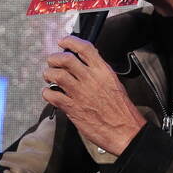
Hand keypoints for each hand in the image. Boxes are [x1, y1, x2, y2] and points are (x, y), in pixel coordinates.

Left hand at [42, 36, 145, 154]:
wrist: (125, 131)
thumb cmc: (121, 110)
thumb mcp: (114, 83)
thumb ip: (99, 73)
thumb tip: (84, 66)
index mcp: (103, 71)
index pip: (84, 48)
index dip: (70, 41)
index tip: (62, 42)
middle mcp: (90, 79)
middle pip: (65, 59)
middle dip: (54, 58)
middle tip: (52, 62)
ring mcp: (80, 93)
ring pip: (56, 75)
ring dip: (48, 74)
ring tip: (49, 77)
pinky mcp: (72, 108)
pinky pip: (52, 95)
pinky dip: (46, 93)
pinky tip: (49, 94)